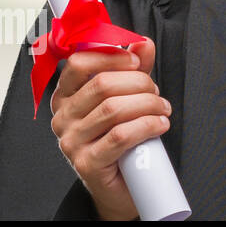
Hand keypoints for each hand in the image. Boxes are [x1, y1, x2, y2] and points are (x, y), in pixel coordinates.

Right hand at [48, 37, 170, 220]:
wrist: (122, 183)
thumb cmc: (120, 136)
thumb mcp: (126, 96)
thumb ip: (133, 68)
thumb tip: (142, 43)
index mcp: (66, 96)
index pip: (79, 64)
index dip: (112, 57)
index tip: (136, 62)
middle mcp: (62, 118)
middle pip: (102, 85)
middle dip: (140, 84)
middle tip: (156, 94)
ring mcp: (71, 142)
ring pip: (114, 109)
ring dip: (148, 104)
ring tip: (162, 110)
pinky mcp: (86, 163)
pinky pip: (121, 136)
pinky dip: (147, 125)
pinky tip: (160, 125)